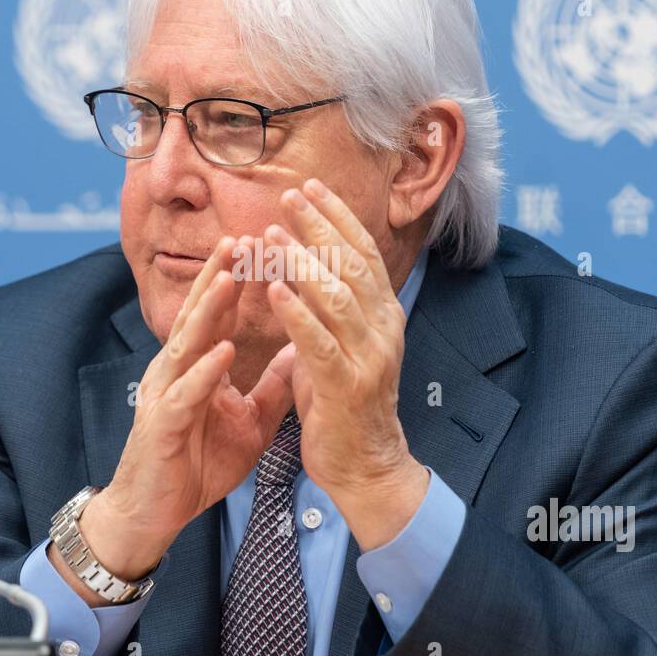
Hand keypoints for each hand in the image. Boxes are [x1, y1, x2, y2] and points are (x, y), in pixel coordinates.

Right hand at [88, 235, 295, 578]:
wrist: (155, 512)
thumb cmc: (198, 463)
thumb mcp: (251, 420)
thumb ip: (274, 385)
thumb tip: (302, 351)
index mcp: (199, 366)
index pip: (220, 314)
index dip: (240, 279)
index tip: (265, 244)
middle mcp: (178, 371)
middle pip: (199, 314)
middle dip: (220, 275)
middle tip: (243, 236)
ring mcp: (166, 395)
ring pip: (188, 342)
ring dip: (208, 310)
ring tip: (230, 276)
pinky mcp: (163, 425)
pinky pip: (186, 393)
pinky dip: (205, 371)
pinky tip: (223, 350)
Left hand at [263, 179, 427, 545]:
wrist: (367, 468)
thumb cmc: (345, 407)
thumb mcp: (341, 347)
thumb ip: (328, 311)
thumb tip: (302, 269)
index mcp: (383, 316)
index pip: (363, 253)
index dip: (337, 218)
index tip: (310, 187)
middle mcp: (383, 329)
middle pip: (353, 264)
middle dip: (320, 226)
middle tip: (289, 195)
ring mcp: (369, 357)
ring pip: (338, 296)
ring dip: (305, 261)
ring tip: (273, 235)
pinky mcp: (347, 387)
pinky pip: (320, 342)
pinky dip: (297, 312)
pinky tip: (274, 288)